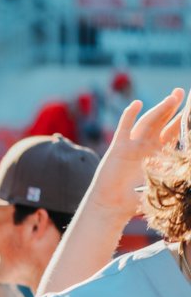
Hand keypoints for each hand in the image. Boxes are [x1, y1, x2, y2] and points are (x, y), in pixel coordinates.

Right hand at [87, 88, 185, 220]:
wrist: (113, 205)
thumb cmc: (137, 200)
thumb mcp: (165, 184)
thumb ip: (176, 171)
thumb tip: (188, 164)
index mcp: (160, 154)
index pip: (175, 131)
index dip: (184, 119)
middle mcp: (147, 145)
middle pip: (162, 121)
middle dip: (172, 106)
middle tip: (181, 91)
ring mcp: (132, 144)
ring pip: (148, 121)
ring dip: (159, 109)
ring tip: (171, 98)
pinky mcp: (118, 147)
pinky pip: (124, 128)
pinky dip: (129, 116)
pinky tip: (136, 104)